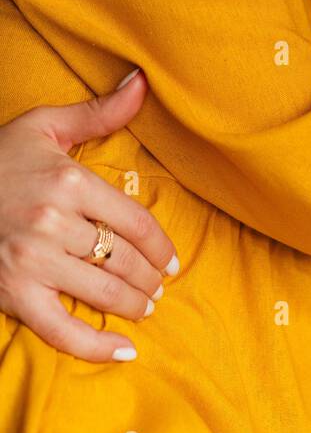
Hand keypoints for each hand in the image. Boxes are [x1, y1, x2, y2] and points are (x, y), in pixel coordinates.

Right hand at [0, 71, 178, 362]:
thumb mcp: (44, 127)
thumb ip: (98, 112)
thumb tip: (143, 82)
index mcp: (68, 182)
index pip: (135, 222)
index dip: (161, 247)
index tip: (172, 261)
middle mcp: (53, 224)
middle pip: (125, 260)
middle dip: (150, 278)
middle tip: (159, 287)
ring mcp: (32, 263)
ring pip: (104, 293)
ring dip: (134, 305)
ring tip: (146, 307)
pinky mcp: (13, 295)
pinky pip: (63, 331)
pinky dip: (97, 347)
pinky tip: (125, 350)